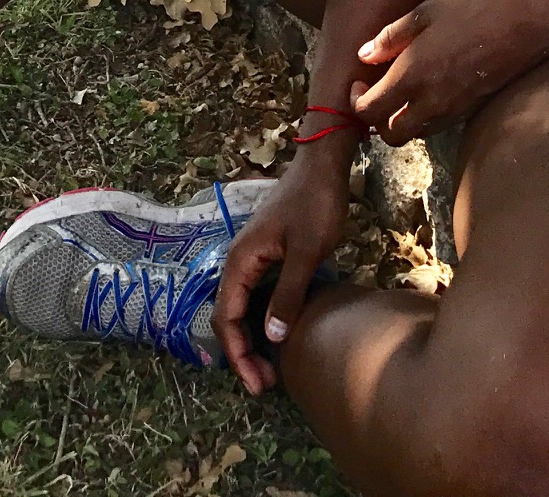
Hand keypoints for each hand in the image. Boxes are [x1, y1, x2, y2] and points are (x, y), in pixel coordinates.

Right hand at [211, 150, 350, 393]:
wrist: (321, 164)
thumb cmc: (314, 204)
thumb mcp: (306, 251)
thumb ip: (289, 293)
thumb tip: (272, 338)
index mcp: (241, 260)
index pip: (226, 318)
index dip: (238, 354)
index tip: (259, 382)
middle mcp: (238, 261)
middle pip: (229, 316)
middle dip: (242, 354)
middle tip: (266, 384)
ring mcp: (252, 257)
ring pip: (240, 307)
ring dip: (250, 340)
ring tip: (270, 368)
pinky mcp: (266, 256)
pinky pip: (253, 295)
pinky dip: (259, 321)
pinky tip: (277, 333)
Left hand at [351, 0, 548, 144]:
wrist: (525, 26)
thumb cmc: (474, 10)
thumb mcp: (426, 11)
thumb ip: (391, 37)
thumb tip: (364, 56)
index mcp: (412, 76)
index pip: (369, 111)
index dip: (355, 101)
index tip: (358, 81)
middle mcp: (430, 103)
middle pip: (390, 134)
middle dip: (376, 120)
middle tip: (376, 92)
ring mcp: (451, 112)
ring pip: (414, 134)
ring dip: (400, 120)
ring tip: (400, 89)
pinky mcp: (468, 112)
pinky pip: (435, 126)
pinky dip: (423, 117)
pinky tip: (426, 88)